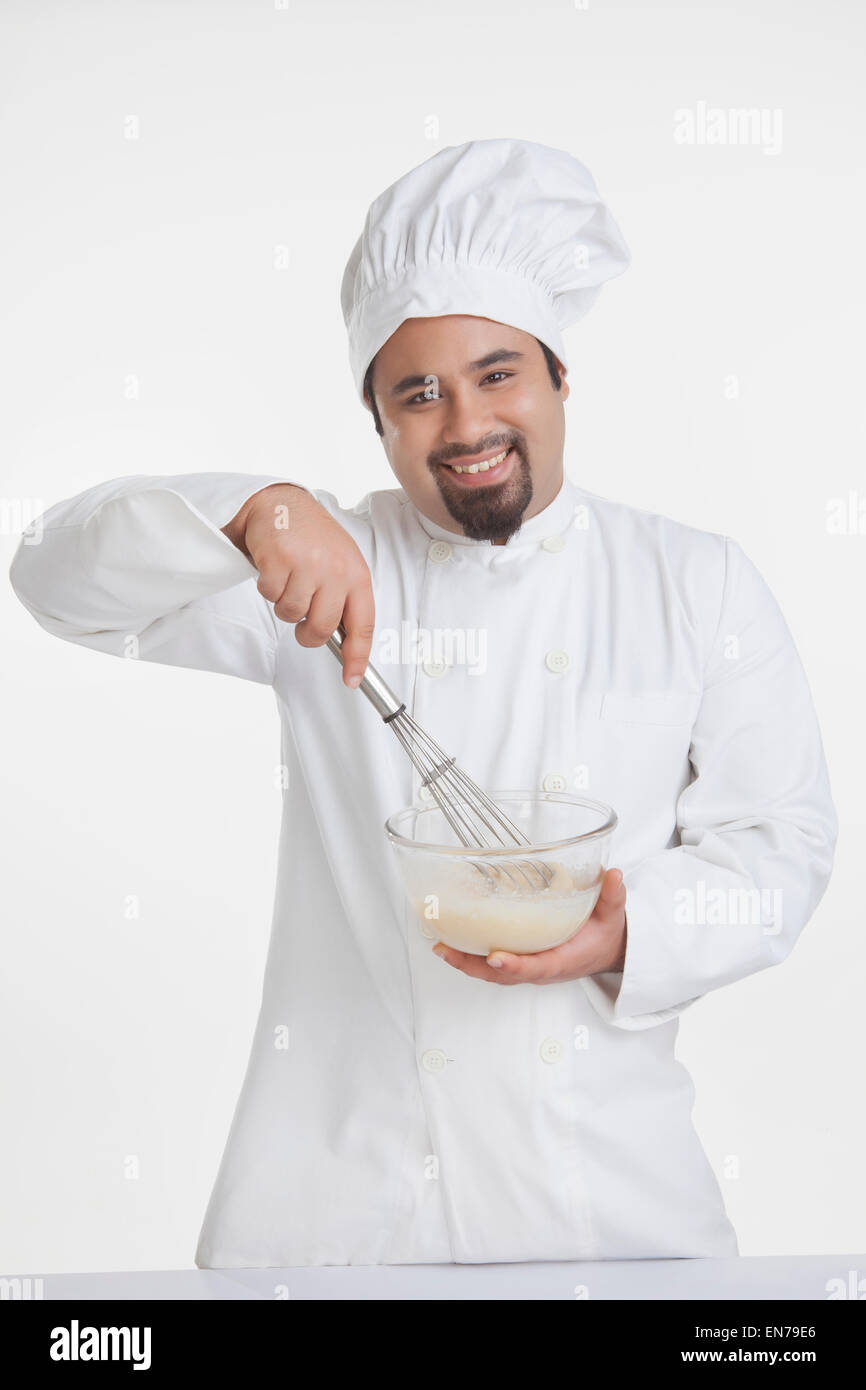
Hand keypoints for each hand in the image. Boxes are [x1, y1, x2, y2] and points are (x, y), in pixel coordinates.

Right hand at [222, 484, 373, 687]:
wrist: (282, 501)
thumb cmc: (312, 537)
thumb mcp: (341, 562)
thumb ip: (343, 598)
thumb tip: (343, 642)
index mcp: (356, 573)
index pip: (363, 623)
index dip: (357, 656)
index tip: (351, 679)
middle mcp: (336, 569)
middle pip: (323, 628)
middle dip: (307, 632)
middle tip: (301, 618)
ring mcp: (308, 563)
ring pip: (292, 613)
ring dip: (284, 602)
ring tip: (288, 578)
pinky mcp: (280, 558)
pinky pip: (270, 594)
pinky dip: (267, 586)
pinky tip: (274, 566)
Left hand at [431, 867, 627, 984]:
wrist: (608, 952)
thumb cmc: (606, 935)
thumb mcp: (614, 914)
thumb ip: (613, 895)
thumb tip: (613, 874)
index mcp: (562, 960)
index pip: (536, 966)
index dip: (515, 964)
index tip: (495, 957)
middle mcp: (541, 968)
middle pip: (501, 974)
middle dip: (472, 965)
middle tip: (445, 950)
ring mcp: (529, 967)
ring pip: (492, 972)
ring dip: (464, 962)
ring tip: (439, 946)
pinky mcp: (521, 960)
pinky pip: (492, 964)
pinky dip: (470, 957)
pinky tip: (451, 942)